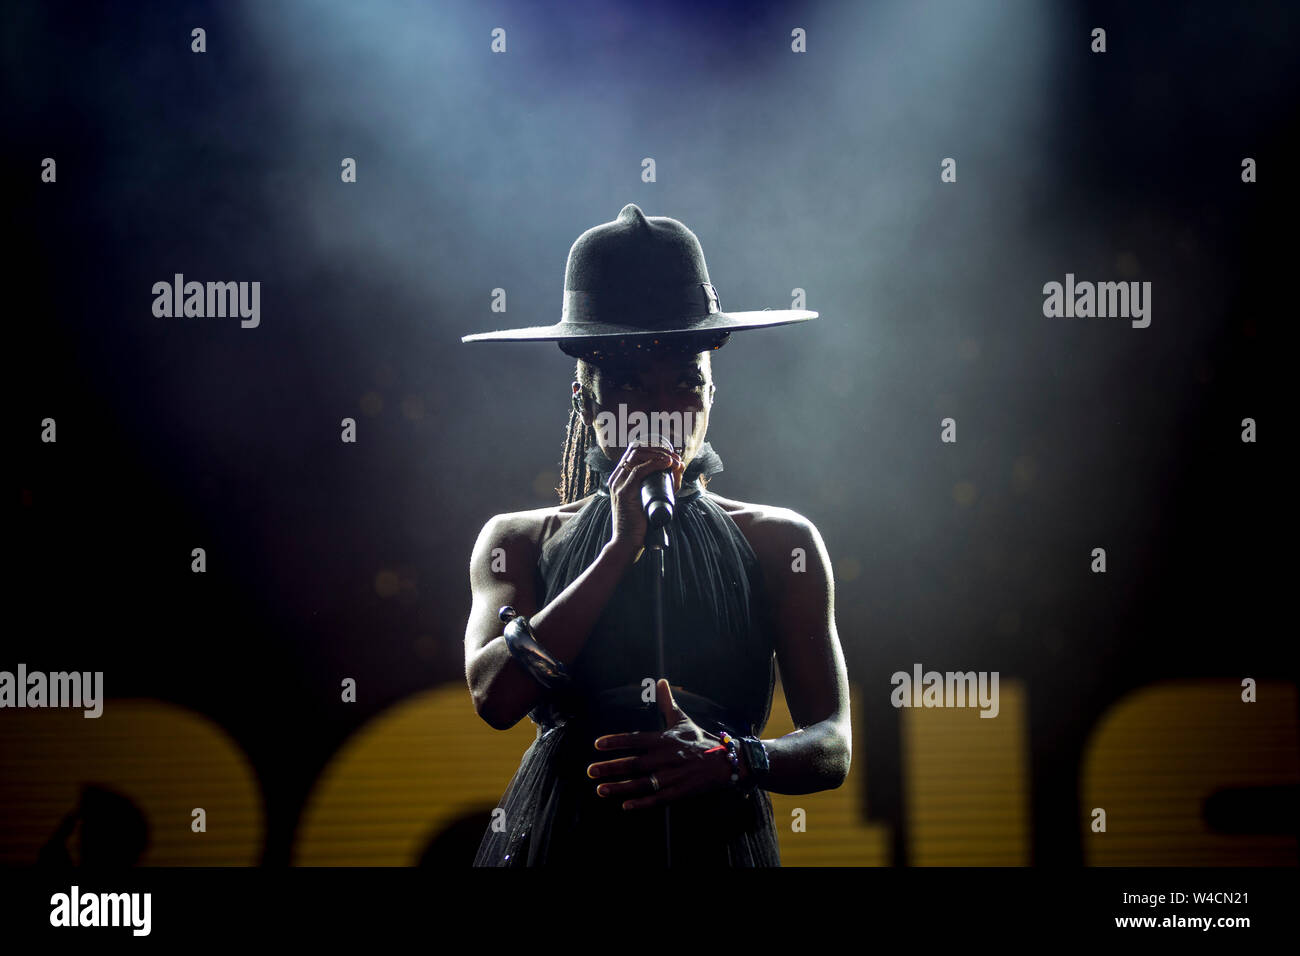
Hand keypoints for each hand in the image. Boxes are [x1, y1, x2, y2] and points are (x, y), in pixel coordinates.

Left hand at [586, 679, 735, 808]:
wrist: (726, 761)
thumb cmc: (700, 739)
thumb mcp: (683, 720)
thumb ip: (667, 703)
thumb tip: (660, 681)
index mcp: (665, 739)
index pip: (636, 739)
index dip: (616, 741)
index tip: (597, 744)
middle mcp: (667, 757)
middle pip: (634, 764)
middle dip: (611, 768)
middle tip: (590, 771)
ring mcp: (673, 776)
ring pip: (642, 783)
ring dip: (620, 787)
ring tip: (600, 789)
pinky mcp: (680, 792)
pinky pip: (658, 799)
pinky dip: (641, 803)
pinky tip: (625, 805)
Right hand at [606, 441, 683, 551]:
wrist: (627, 542)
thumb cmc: (640, 523)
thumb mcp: (649, 499)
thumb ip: (661, 485)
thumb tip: (679, 468)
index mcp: (620, 477)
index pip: (634, 451)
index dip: (654, 448)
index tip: (671, 455)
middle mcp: (616, 477)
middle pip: (636, 450)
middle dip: (659, 449)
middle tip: (676, 457)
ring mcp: (618, 484)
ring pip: (637, 456)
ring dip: (659, 455)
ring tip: (674, 461)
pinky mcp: (624, 493)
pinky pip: (639, 471)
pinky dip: (655, 464)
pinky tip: (667, 463)